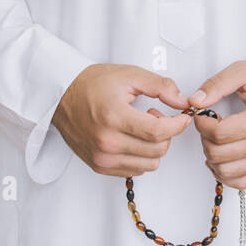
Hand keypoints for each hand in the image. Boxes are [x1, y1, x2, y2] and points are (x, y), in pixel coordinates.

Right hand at [52, 64, 192, 175]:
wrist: (62, 96)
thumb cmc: (93, 83)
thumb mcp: (129, 75)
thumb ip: (160, 86)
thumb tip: (182, 101)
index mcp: (114, 116)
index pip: (157, 132)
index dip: (177, 125)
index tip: (183, 117)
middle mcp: (106, 142)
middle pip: (157, 150)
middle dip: (166, 133)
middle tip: (155, 115)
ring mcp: (102, 157)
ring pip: (149, 164)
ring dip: (154, 146)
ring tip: (141, 127)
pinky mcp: (99, 166)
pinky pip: (135, 170)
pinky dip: (141, 156)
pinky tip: (132, 138)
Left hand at [186, 61, 245, 189]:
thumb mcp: (244, 72)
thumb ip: (216, 84)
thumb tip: (195, 101)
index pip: (218, 134)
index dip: (202, 124)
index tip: (202, 114)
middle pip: (218, 154)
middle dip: (205, 139)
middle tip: (209, 125)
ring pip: (225, 172)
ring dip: (212, 157)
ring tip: (216, 139)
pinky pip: (240, 183)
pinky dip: (224, 174)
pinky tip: (221, 157)